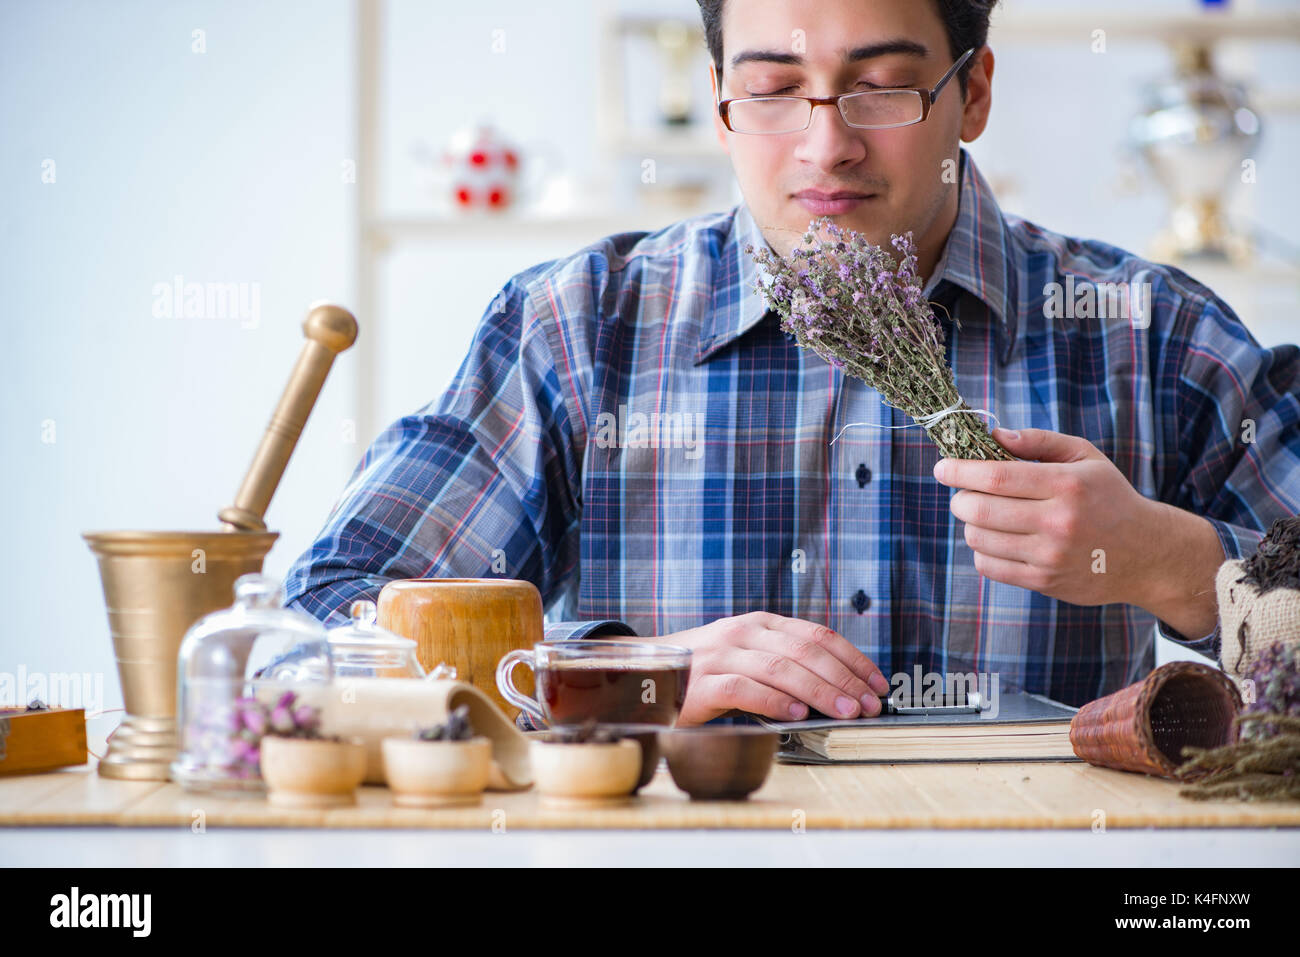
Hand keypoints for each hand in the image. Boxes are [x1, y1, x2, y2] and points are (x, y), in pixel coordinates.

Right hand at [656, 611, 890, 725]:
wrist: (644, 673)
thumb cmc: (705, 673)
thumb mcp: (747, 658)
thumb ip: (784, 666)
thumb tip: (838, 691)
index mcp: (760, 624)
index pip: (817, 636)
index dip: (853, 659)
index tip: (877, 683)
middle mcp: (742, 633)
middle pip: (805, 651)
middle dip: (843, 678)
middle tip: (867, 704)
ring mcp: (720, 655)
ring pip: (780, 667)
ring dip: (819, 690)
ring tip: (844, 711)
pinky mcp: (701, 682)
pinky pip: (743, 688)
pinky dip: (773, 699)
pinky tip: (795, 712)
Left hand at [932, 427, 1158, 606]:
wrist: (1148, 554)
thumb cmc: (1109, 497)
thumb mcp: (1085, 457)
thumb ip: (1039, 441)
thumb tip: (994, 435)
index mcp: (1067, 485)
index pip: (997, 477)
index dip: (960, 471)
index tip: (941, 467)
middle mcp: (1058, 522)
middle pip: (980, 510)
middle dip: (959, 499)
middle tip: (962, 494)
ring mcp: (1050, 556)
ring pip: (979, 539)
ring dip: (971, 525)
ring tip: (986, 516)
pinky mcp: (1045, 582)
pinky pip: (989, 567)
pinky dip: (982, 550)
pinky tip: (996, 539)